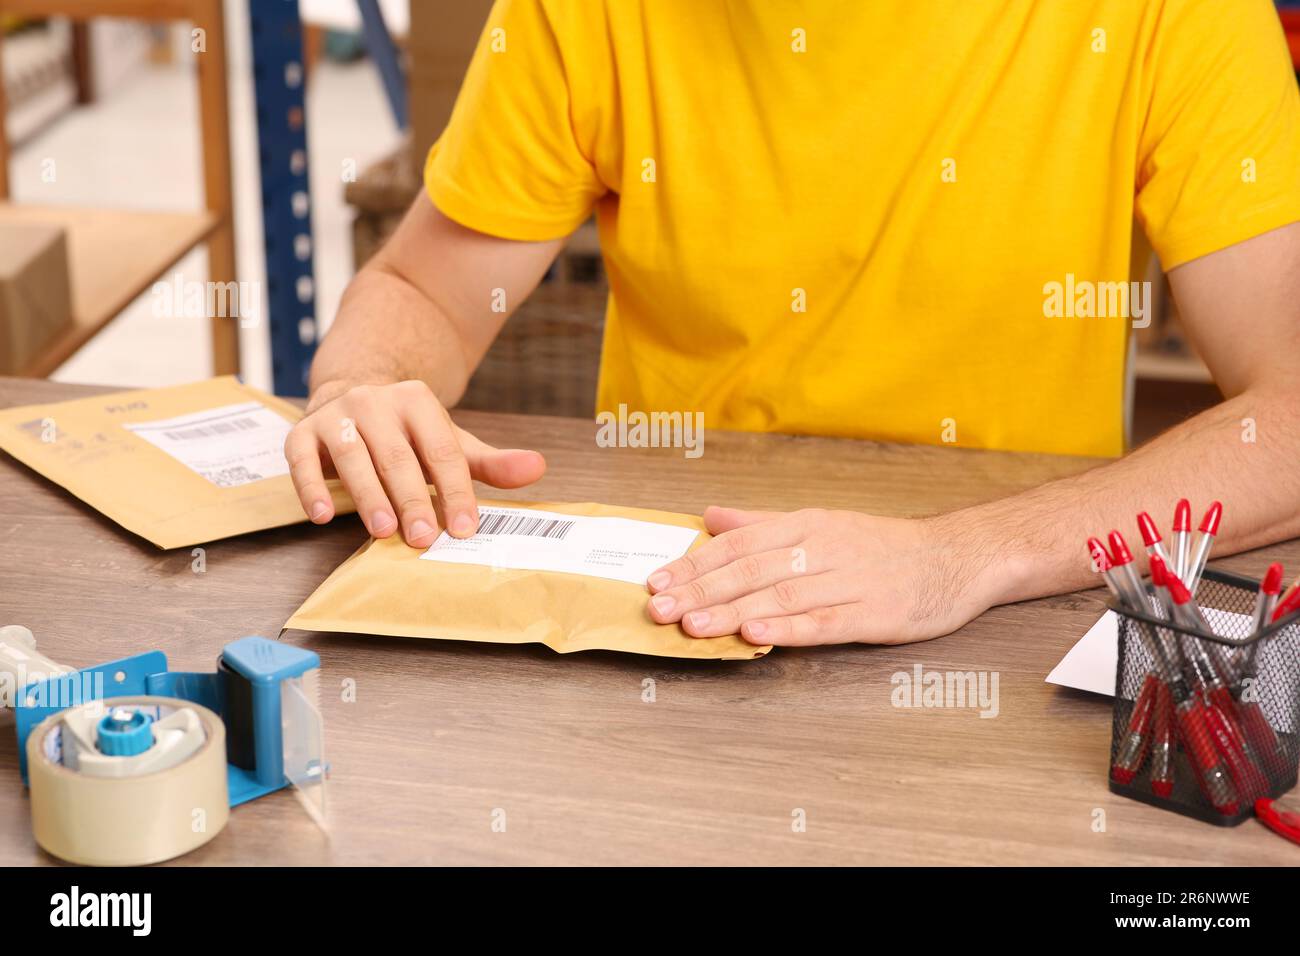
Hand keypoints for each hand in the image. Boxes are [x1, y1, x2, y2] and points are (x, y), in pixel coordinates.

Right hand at [285, 380, 545, 545]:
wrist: (351, 395)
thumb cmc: (407, 434)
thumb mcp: (449, 443)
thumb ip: (489, 463)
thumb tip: (538, 468)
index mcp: (418, 402)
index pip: (442, 451)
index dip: (455, 492)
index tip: (464, 529)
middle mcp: (376, 403)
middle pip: (398, 456)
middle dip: (412, 499)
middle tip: (422, 538)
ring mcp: (337, 415)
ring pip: (353, 456)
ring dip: (368, 494)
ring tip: (382, 531)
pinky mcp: (302, 432)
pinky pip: (300, 459)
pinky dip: (309, 486)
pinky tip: (321, 515)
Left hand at [645, 507, 994, 645]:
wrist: (955, 557)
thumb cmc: (881, 546)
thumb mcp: (820, 523)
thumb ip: (761, 523)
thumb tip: (709, 516)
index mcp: (806, 525)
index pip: (739, 542)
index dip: (696, 563)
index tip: (658, 580)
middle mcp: (822, 547)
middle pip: (752, 568)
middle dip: (701, 589)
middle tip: (659, 608)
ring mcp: (849, 580)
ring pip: (781, 595)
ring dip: (733, 611)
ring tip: (693, 626)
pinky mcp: (873, 613)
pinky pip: (824, 622)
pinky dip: (788, 629)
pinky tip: (757, 636)